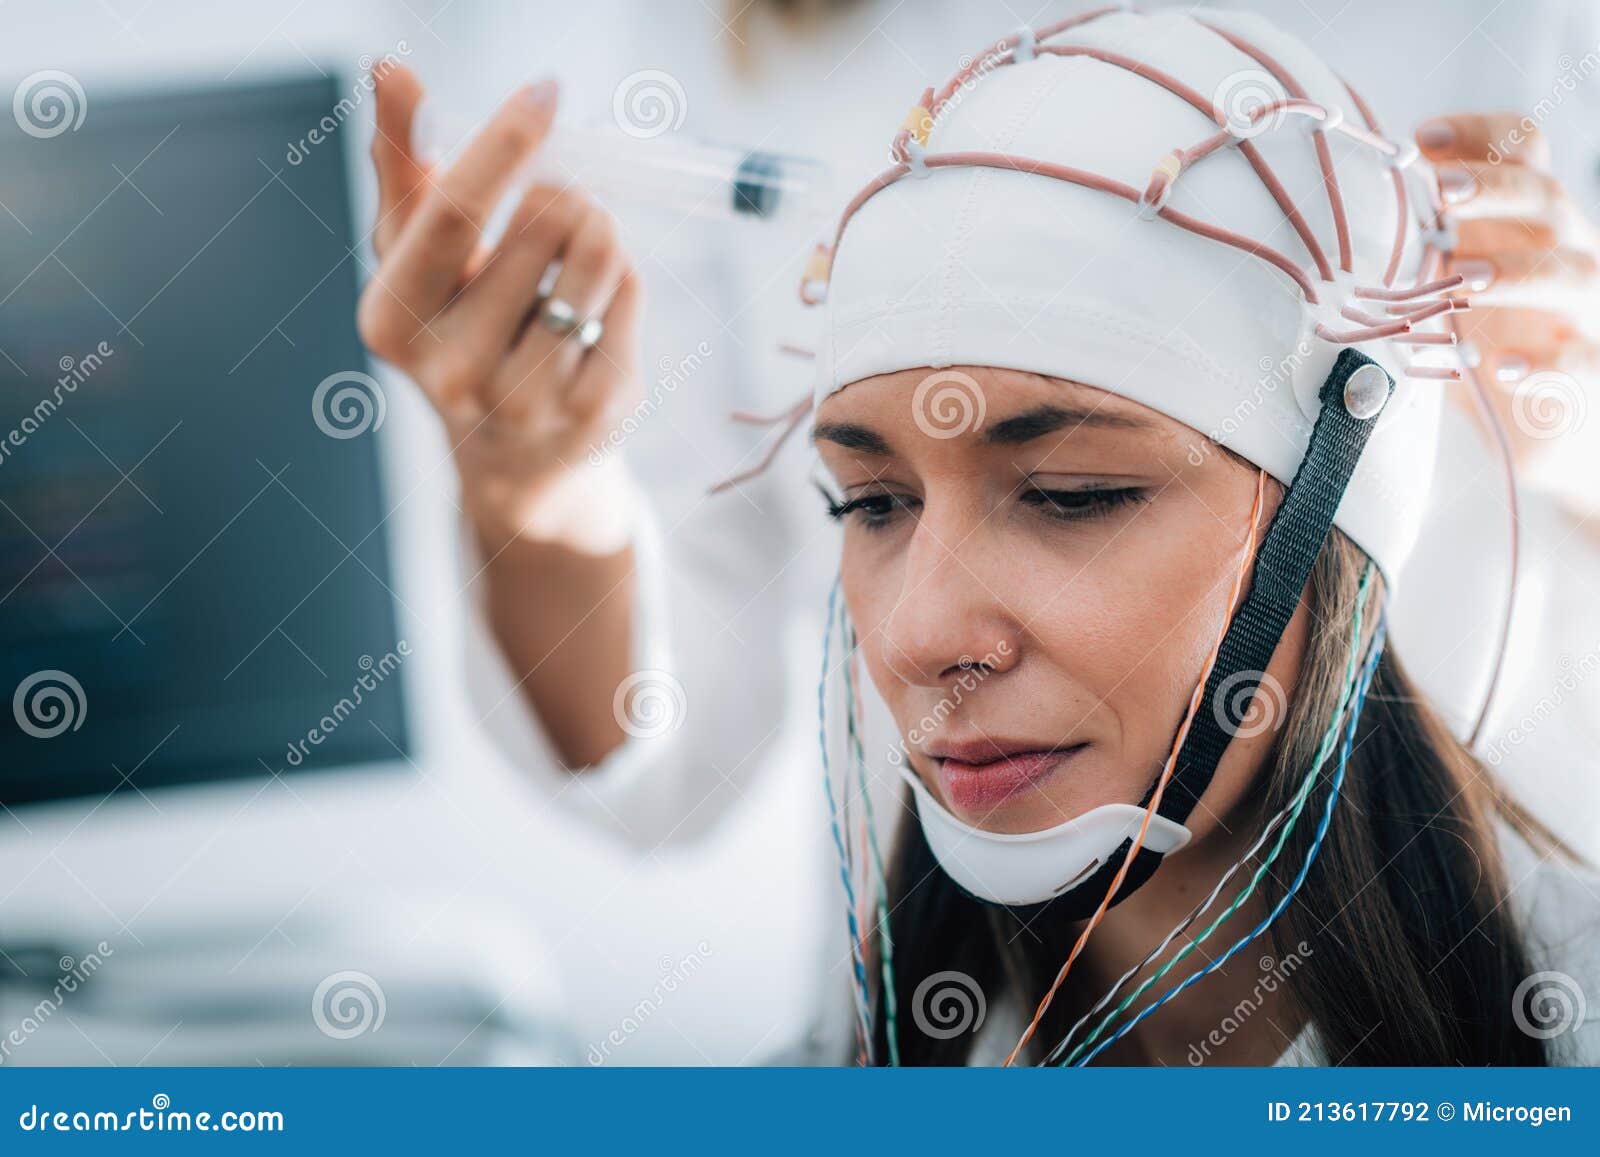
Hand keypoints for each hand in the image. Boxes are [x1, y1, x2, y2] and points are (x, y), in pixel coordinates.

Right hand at [358, 67, 642, 554]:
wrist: (512, 460)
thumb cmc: (457, 329)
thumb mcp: (413, 256)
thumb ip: (404, 165)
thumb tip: (390, 72)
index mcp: (391, 320)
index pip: (452, 213)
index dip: (504, 144)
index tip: (544, 93)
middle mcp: (454, 369)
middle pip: (544, 220)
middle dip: (564, 187)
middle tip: (557, 200)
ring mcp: (528, 397)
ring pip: (597, 251)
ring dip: (595, 225)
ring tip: (574, 249)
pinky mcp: (594, 407)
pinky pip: (628, 292)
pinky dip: (619, 277)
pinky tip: (590, 306)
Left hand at [1418, 112, 1599, 482]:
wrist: (1544, 428)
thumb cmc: (1487, 342)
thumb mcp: (1448, 289)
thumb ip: (1421, 251)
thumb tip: (1350, 214)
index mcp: (1525, 223)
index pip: (1523, 152)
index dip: (1481, 133)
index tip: (1423, 137)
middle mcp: (1566, 254)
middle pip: (1547, 201)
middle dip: (1495, 189)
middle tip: (1442, 191)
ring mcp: (1584, 313)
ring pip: (1572, 273)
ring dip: (1517, 271)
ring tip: (1464, 280)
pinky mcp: (1586, 373)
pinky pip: (1577, 361)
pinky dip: (1541, 363)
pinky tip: (1502, 367)